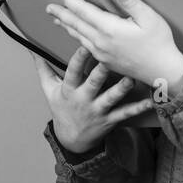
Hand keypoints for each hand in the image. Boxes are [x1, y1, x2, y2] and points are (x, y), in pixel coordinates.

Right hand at [32, 47, 154, 153]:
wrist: (71, 140)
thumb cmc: (62, 109)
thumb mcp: (49, 90)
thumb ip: (43, 69)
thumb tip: (31, 49)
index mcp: (69, 89)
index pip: (73, 71)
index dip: (79, 58)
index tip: (87, 43)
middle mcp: (83, 99)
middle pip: (93, 83)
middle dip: (101, 71)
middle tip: (112, 56)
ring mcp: (97, 110)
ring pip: (111, 98)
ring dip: (121, 89)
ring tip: (132, 78)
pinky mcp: (110, 120)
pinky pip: (125, 113)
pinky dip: (138, 108)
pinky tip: (150, 101)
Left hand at [45, 0, 182, 88]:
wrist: (162, 72)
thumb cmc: (159, 44)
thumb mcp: (150, 19)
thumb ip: (132, 3)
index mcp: (110, 28)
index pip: (83, 10)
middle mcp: (101, 41)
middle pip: (75, 24)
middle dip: (62, 13)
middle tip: (49, 6)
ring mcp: (101, 53)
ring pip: (78, 36)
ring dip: (66, 25)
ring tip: (58, 19)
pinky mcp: (105, 61)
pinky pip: (84, 46)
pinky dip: (76, 37)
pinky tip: (77, 35)